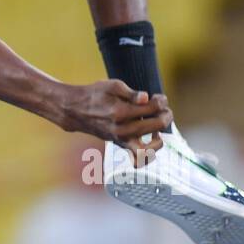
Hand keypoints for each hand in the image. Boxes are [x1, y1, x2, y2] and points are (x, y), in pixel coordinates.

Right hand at [56, 81, 172, 164]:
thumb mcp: (111, 85)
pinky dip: (149, 153)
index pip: (153, 107)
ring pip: (150, 149)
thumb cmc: (95, 95)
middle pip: (158, 125)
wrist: (76, 110)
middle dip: (166, 115)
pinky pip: (138, 158)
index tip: (159, 97)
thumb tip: (146, 98)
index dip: (161, 101)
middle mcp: (122, 129)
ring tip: (157, 126)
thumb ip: (131, 93)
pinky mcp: (121, 145)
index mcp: (120, 111)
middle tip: (164, 109)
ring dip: (160, 136)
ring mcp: (121, 140)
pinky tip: (151, 138)